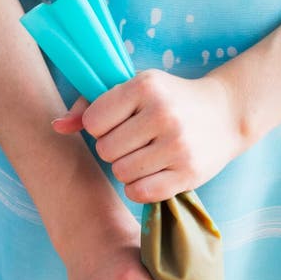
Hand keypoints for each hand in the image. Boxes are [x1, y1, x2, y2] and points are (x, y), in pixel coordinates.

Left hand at [52, 70, 243, 202]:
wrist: (225, 115)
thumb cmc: (170, 100)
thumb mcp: (134, 89)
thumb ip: (90, 104)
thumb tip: (56, 126)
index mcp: (145, 86)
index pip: (94, 122)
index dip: (99, 127)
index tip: (117, 124)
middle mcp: (162, 114)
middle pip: (106, 151)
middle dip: (113, 150)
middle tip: (132, 143)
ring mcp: (177, 146)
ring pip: (122, 173)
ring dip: (126, 170)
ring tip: (143, 158)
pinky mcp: (187, 174)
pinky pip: (141, 192)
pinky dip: (138, 188)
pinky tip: (149, 176)